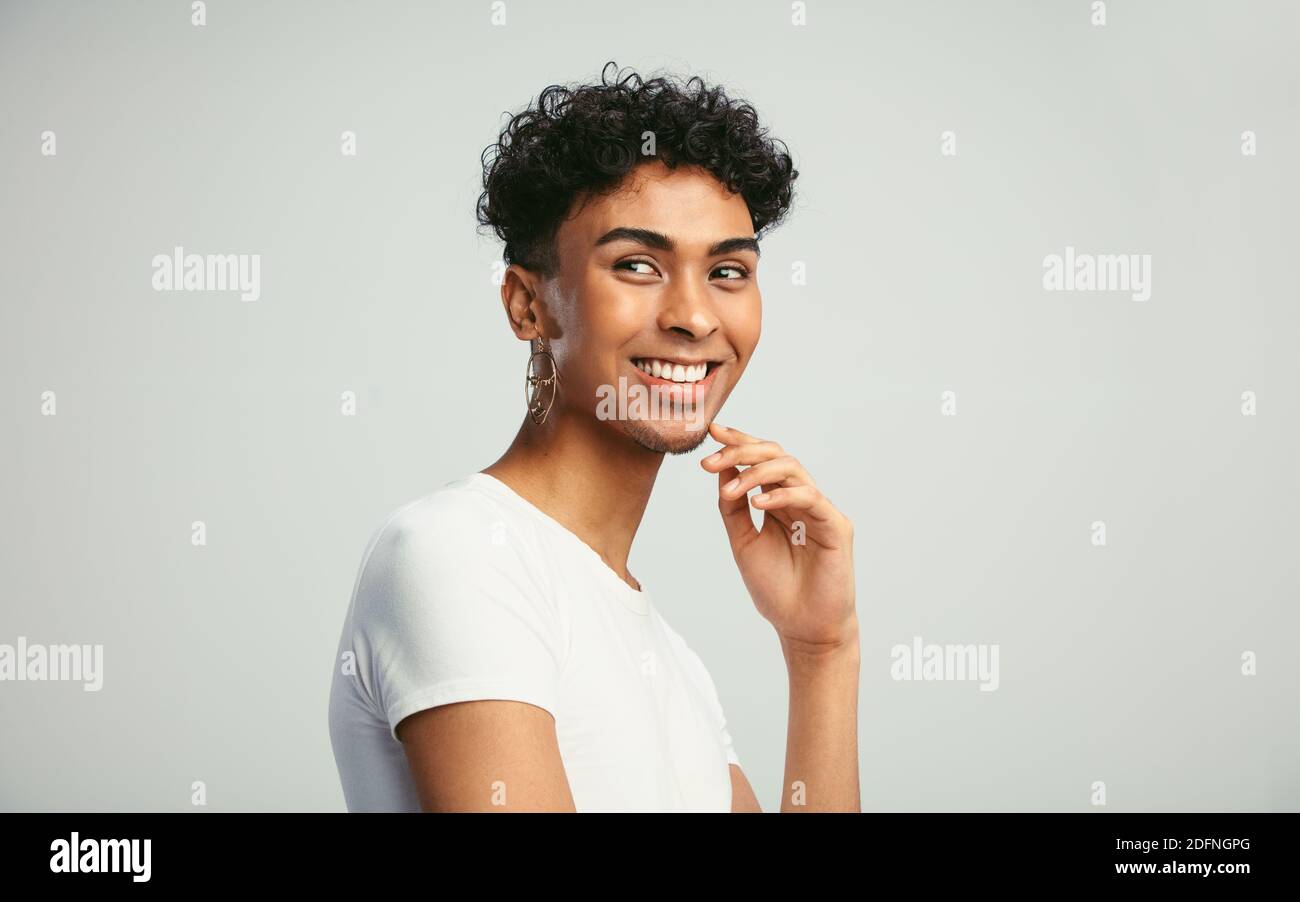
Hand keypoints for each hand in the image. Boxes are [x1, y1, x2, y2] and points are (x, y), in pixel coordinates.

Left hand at [700, 422, 856, 650]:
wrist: (802, 627)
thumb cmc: (776, 588)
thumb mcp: (743, 542)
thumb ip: (733, 507)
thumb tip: (720, 469)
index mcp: (778, 501)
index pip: (760, 460)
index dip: (738, 442)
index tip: (711, 432)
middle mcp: (800, 499)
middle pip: (776, 456)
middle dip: (742, 450)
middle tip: (712, 459)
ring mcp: (819, 510)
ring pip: (792, 469)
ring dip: (756, 471)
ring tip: (729, 489)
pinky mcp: (836, 525)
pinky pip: (809, 497)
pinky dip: (781, 494)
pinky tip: (757, 502)